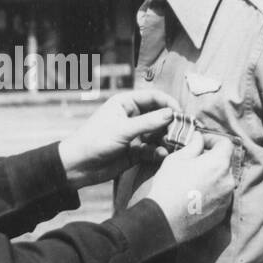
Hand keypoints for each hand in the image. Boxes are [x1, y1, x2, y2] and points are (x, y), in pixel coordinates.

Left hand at [57, 89, 178, 188]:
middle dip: (171, 124)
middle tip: (184, 132)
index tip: (181, 114)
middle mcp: (132, 117)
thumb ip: (149, 122)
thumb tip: (172, 114)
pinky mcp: (135, 151)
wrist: (78, 166)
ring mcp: (134, 134)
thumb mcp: (123, 129)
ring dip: (167, 139)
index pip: (154, 97)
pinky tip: (161, 154)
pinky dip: (158, 151)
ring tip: (175, 145)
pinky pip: (152, 149)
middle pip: (159, 116)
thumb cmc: (95, 140)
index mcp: (126, 103)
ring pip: (158, 134)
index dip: (169, 103)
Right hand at [146, 130, 233, 243]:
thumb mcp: (176, 159)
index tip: (200, 142)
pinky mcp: (220, 215)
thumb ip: (193, 146)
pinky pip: (219, 199)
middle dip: (212, 160)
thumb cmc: (166, 186)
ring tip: (192, 181)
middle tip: (194, 161)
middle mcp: (228, 182)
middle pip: (225, 164)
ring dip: (212, 178)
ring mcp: (226, 200)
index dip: (213, 139)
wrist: (161, 221)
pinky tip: (193, 197)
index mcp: (219, 164)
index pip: (226, 144)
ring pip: (223, 182)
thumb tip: (198, 138)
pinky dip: (210, 194)